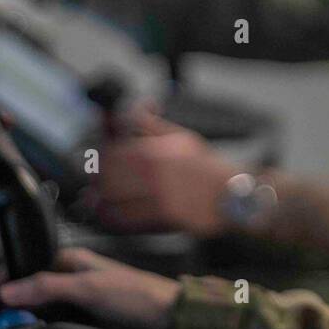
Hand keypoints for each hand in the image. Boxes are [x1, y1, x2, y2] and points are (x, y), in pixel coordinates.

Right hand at [0, 248, 179, 328]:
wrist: (167, 317)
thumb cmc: (139, 294)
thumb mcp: (91, 288)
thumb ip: (49, 287)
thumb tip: (12, 289)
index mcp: (67, 261)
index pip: (19, 269)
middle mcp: (65, 278)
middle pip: (19, 292)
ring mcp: (69, 300)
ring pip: (27, 310)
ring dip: (7, 321)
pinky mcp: (76, 319)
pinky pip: (42, 323)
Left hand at [88, 123, 237, 235]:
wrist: (230, 194)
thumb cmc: (206, 167)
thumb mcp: (179, 137)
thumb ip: (151, 124)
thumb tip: (135, 108)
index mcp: (154, 151)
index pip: (110, 153)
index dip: (101, 158)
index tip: (101, 162)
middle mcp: (153, 174)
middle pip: (106, 177)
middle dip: (98, 180)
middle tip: (98, 183)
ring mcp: (157, 197)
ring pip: (112, 200)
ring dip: (100, 201)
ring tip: (99, 201)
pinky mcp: (162, 218)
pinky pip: (126, 220)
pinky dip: (112, 218)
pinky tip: (112, 214)